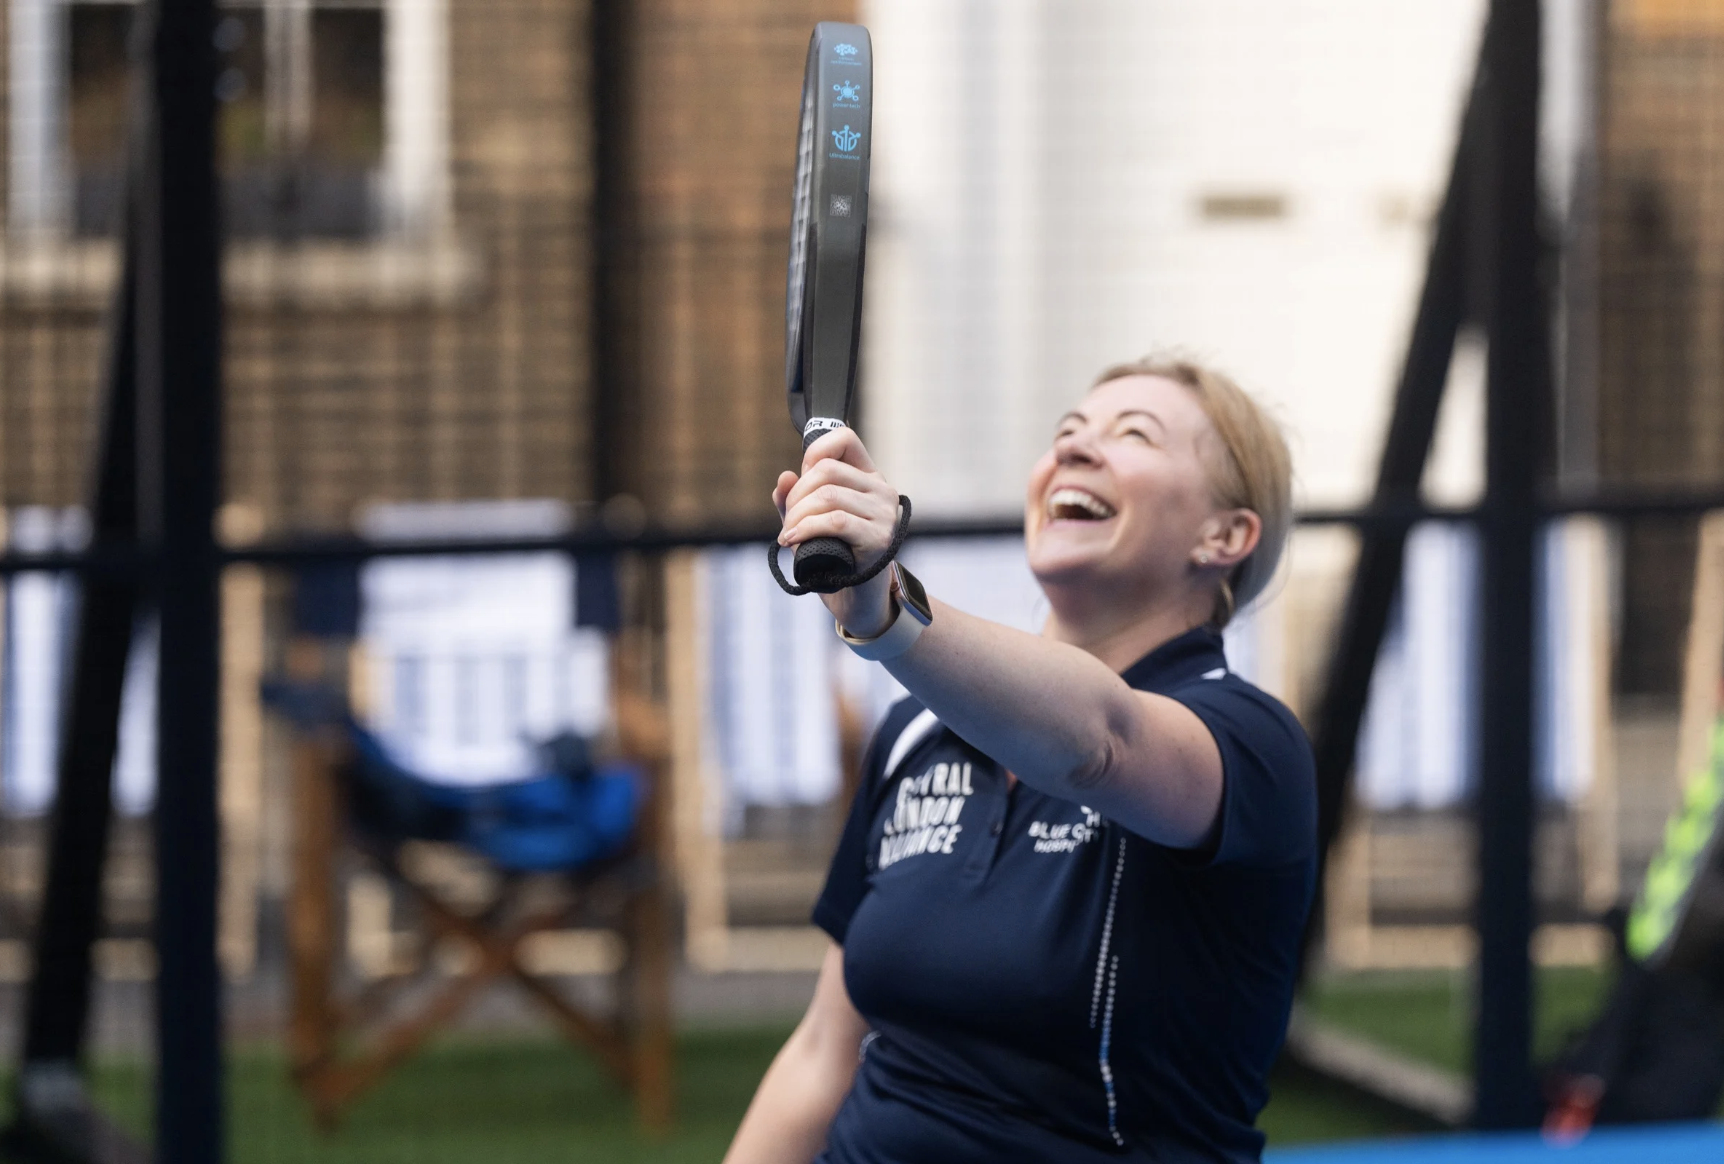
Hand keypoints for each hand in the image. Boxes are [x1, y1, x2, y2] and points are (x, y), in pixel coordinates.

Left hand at [773, 427, 898, 634]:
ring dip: (797, 517)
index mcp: (868, 478)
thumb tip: (784, 477)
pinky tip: (793, 540)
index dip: (814, 452)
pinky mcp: (879, 539)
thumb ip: (793, 500)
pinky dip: (806, 529)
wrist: (857, 601)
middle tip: (788, 522)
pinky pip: (835, 521)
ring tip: (789, 536)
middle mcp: (882, 490)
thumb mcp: (808, 524)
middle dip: (796, 496)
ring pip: (827, 496)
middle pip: (827, 470)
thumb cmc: (833, 558)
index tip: (800, 481)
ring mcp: (884, 514)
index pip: (844, 439)